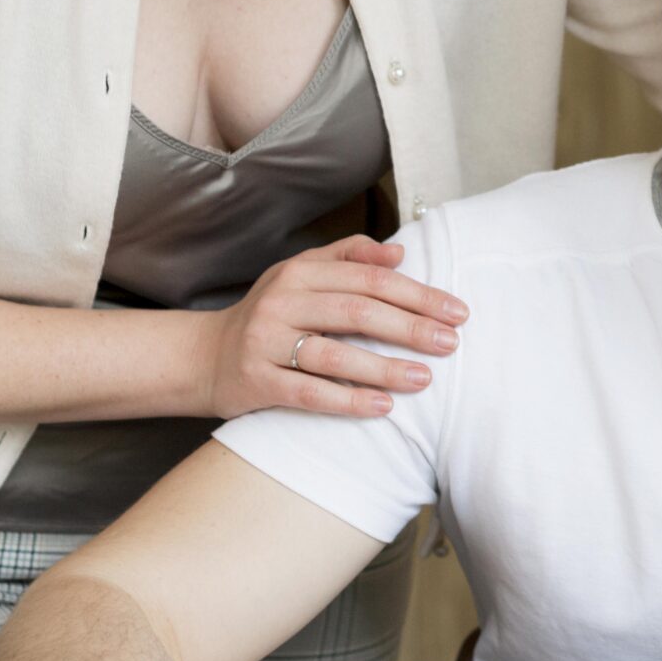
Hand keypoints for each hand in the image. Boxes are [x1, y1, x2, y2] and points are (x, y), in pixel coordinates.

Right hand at [202, 234, 467, 419]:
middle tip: (450, 343)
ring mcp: (266, 343)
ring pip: (334, 355)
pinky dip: (348, 400)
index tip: (456, 311)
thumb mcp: (302, 274)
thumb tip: (400, 253)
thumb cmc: (270, 315)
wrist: (205, 357)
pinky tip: (382, 406)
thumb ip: (349, 256)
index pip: (369, 279)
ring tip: (424, 378)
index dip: (417, 294)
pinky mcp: (256, 382)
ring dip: (384, 368)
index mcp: (300, 272)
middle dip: (410, 327)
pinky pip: (309, 393)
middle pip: (357, 312)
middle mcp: (282, 302)